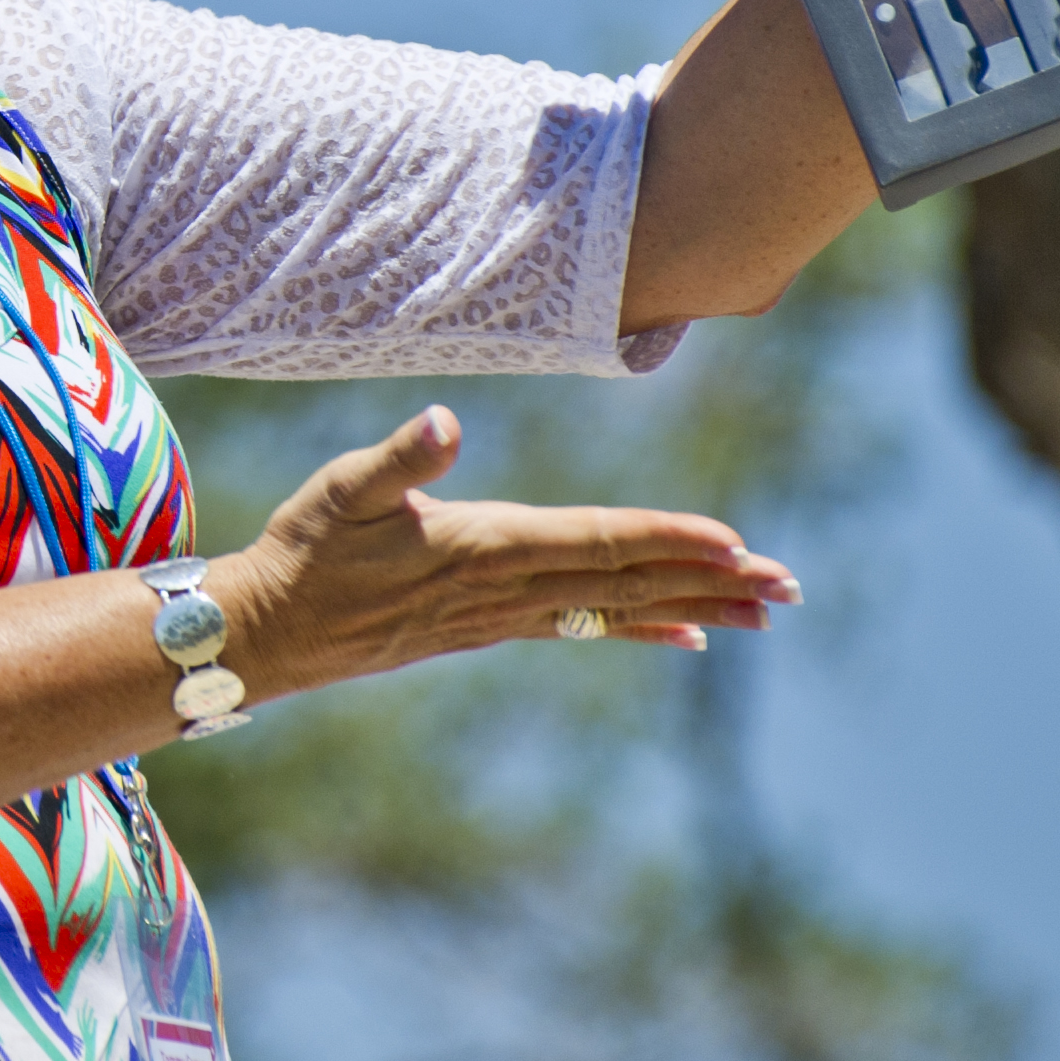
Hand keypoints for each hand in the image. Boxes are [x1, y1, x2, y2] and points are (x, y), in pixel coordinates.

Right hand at [203, 407, 799, 701]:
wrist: (270, 634)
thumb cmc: (303, 551)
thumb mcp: (340, 490)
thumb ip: (399, 458)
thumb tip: (447, 422)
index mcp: (484, 547)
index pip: (594, 540)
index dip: (665, 538)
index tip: (732, 541)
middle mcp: (508, 590)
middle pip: (628, 582)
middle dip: (711, 581)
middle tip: (789, 586)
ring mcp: (504, 615)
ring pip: (618, 608)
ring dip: (695, 607)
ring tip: (764, 611)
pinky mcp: (493, 625)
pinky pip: (586, 626)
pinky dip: (641, 628)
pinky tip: (686, 637)